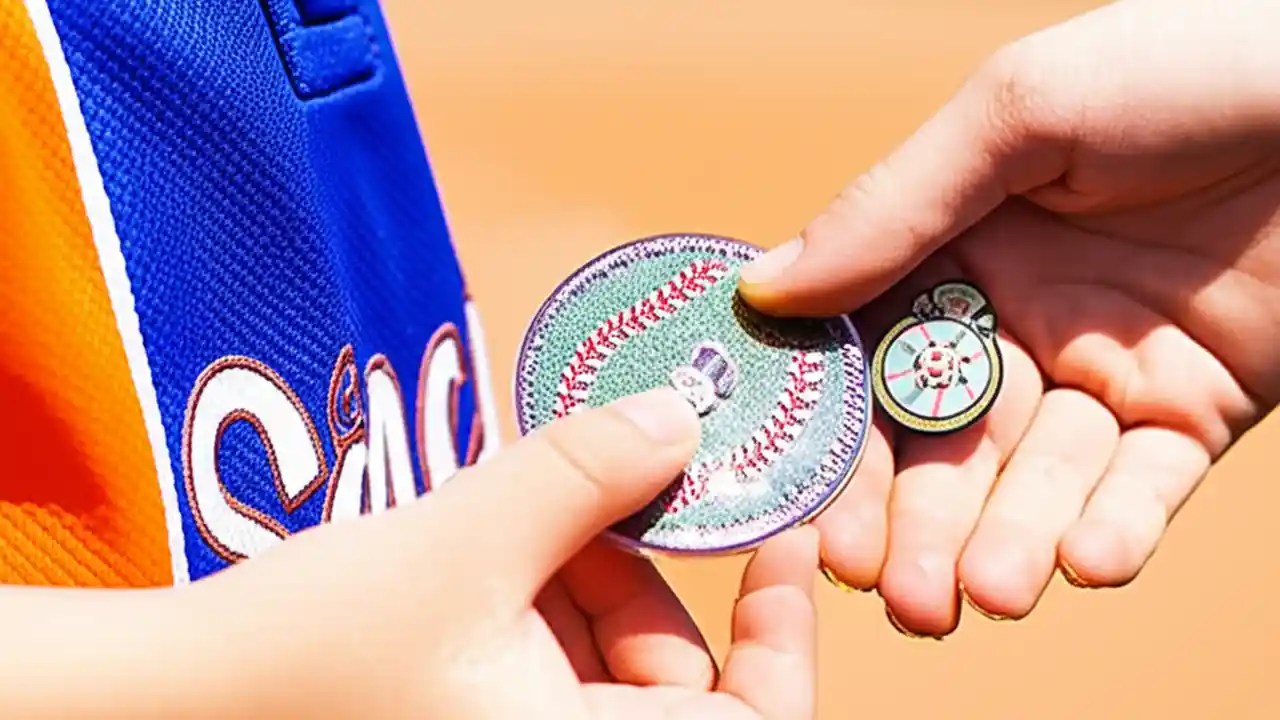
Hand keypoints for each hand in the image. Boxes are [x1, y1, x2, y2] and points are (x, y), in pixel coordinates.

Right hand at [197, 388, 816, 718]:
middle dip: (641, 579)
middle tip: (602, 488)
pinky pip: (553, 664)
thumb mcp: (461, 542)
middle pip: (673, 683)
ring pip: (609, 665)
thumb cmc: (304, 649)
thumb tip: (680, 416)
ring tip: (516, 516)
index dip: (785, 640)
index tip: (786, 541)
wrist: (173, 697)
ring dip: (582, 577)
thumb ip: (581, 471)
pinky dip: (541, 598)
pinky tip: (494, 546)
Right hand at [738, 0, 1279, 636]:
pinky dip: (1115, 529)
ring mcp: (1106, 369)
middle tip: (891, 584)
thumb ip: (891, 209)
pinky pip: (1145, 486)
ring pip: (1036, 479)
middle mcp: (1018, 316)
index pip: (869, 356)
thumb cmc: (1189, 66)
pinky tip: (1083, 560)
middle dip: (916, 516)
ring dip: (1006, 541)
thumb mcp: (1018, 114)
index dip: (834, 434)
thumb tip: (761, 291)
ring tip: (984, 593)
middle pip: (944, 438)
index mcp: (955, 246)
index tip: (798, 498)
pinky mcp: (1196, 410)